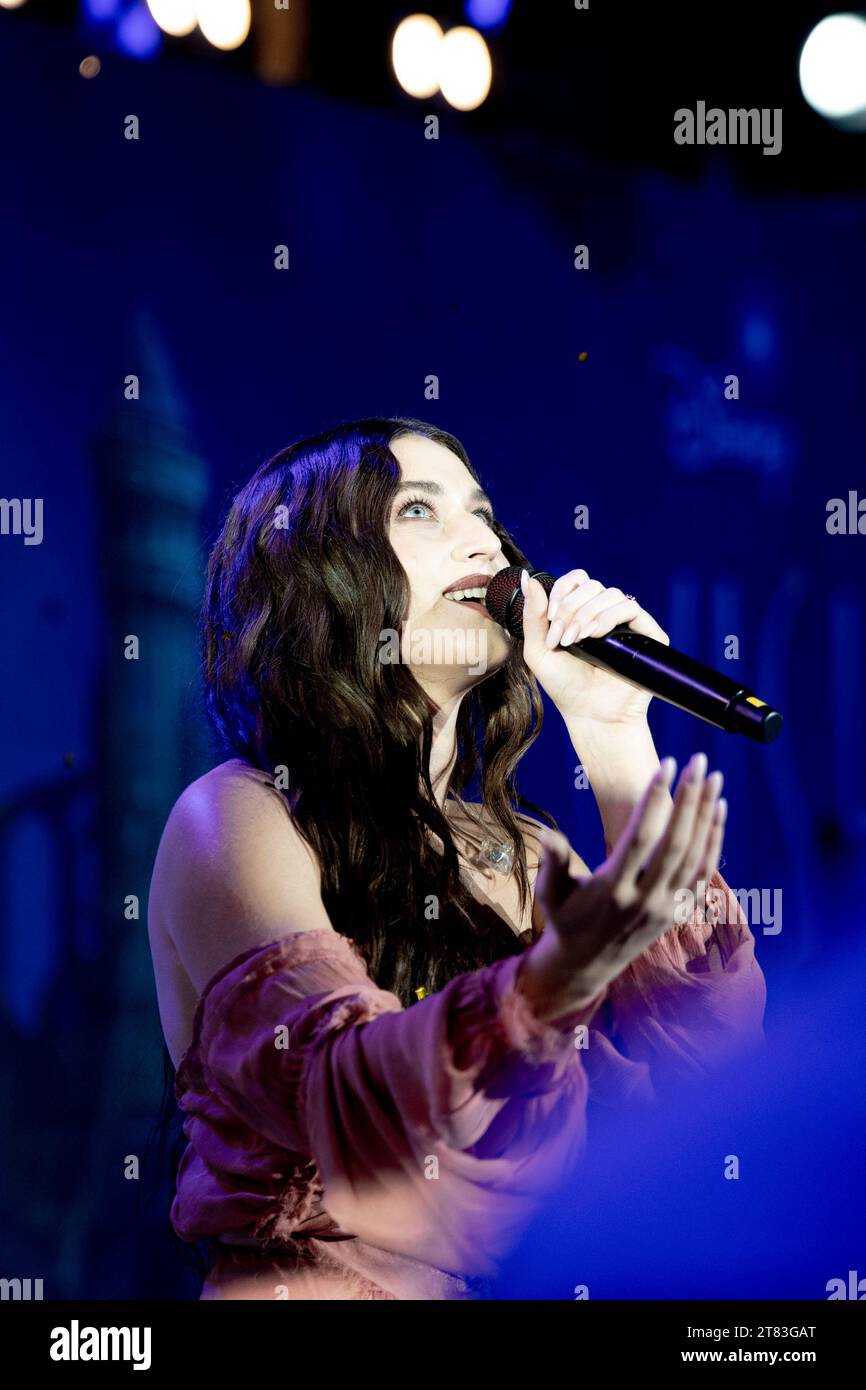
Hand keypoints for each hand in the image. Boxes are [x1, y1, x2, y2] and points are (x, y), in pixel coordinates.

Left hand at [518, 567, 669, 725]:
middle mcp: (607, 614)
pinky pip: (631, 608)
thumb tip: (529, 580)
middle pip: (591, 586)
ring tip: (575, 640)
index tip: (551, 618)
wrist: (591, 715)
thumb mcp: (539, 651)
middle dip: (571, 608)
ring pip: (610, 594)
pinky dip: (608, 616)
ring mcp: (628, 624)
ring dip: (586, 614)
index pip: (576, 581)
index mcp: (583, 612)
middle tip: (562, 637)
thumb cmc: (565, 687)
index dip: (562, 591)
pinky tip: (594, 635)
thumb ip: (533, 617)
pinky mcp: (648, 634)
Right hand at [528, 753, 724, 1012]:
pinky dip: (714, 841)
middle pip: (676, 843)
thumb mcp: (551, 892)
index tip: (667, 763)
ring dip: (707, 815)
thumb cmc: (565, 918)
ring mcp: (666, 908)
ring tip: (714, 778)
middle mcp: (644, 900)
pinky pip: (703, 873)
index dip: (655, 799)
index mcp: (612, 890)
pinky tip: (719, 811)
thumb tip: (546, 834)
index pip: (641, 838)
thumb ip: (553, 862)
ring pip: (696, 857)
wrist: (587, 965)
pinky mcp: (679, 912)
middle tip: (699, 761)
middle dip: (689, 799)